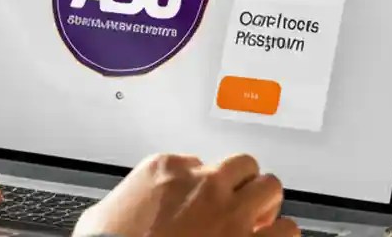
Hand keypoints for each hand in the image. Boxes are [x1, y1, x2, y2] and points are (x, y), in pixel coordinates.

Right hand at [75, 153, 297, 236]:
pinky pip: (287, 230)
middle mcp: (203, 184)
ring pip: (270, 189)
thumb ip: (132, 197)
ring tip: (259, 223)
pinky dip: (281, 235)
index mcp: (166, 169)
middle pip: (243, 166)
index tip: (200, 199)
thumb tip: (134, 204)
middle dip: (242, 185)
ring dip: (265, 206)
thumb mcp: (103, 213)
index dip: (203, 183)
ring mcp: (229, 213)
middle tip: (237, 204)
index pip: (199, 161)